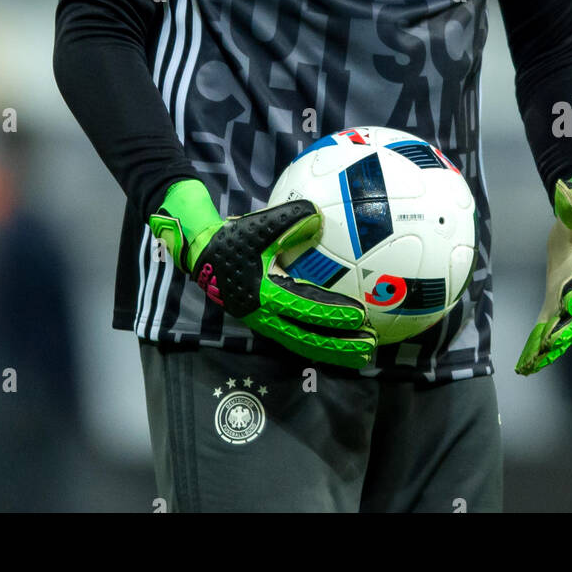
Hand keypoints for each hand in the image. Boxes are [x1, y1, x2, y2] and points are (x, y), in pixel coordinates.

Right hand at [149, 179, 377, 369]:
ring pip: (303, 343)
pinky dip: (318, 343)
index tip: (360, 316)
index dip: (333, 314)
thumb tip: (320, 217)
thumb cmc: (233, 239)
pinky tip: (336, 344)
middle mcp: (266, 315)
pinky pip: (296, 338)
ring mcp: (265, 323)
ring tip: (360, 354)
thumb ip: (291, 219)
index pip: (307, 308)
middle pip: (308, 338)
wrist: (202, 256)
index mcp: (266, 294)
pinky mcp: (265, 322)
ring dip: (332, 350)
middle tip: (369, 348)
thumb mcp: (260, 224)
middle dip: (340, 346)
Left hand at [515, 170, 571, 375]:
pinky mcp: (559, 305)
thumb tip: (565, 189)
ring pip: (562, 330)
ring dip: (547, 348)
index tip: (569, 306)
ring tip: (530, 365)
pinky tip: (525, 364)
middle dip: (563, 331)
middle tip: (548, 346)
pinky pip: (550, 329)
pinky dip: (539, 347)